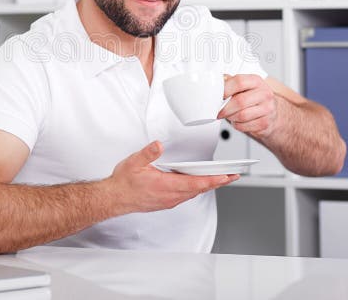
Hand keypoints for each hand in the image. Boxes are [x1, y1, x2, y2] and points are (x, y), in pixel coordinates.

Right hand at [107, 141, 238, 213]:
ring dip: (208, 185)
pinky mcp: (166, 201)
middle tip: (233, 175)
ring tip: (221, 178)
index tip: (228, 176)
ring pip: (194, 193)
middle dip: (218, 181)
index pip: (196, 183)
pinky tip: (198, 183)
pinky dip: (197, 188)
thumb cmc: (124, 182)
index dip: (214, 179)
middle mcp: (171, 196)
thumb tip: (158, 145)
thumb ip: (148, 153)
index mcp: (166, 185)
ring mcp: (169, 200)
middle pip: (200, 188)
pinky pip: (187, 195)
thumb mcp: (134, 162)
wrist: (114, 198)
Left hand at [217, 74, 279, 138]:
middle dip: (225, 108)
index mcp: (256, 81)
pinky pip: (244, 126)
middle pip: (240, 101)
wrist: (271, 112)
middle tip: (219, 111)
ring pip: (241, 116)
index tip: (217, 96)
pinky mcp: (265, 123)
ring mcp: (267, 109)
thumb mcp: (243, 87)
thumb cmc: (253, 98)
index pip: (239, 82)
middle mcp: (264, 93)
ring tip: (230, 115)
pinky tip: (238, 121)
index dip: (225, 90)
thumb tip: (216, 83)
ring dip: (231, 117)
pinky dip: (237, 125)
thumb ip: (229, 83)